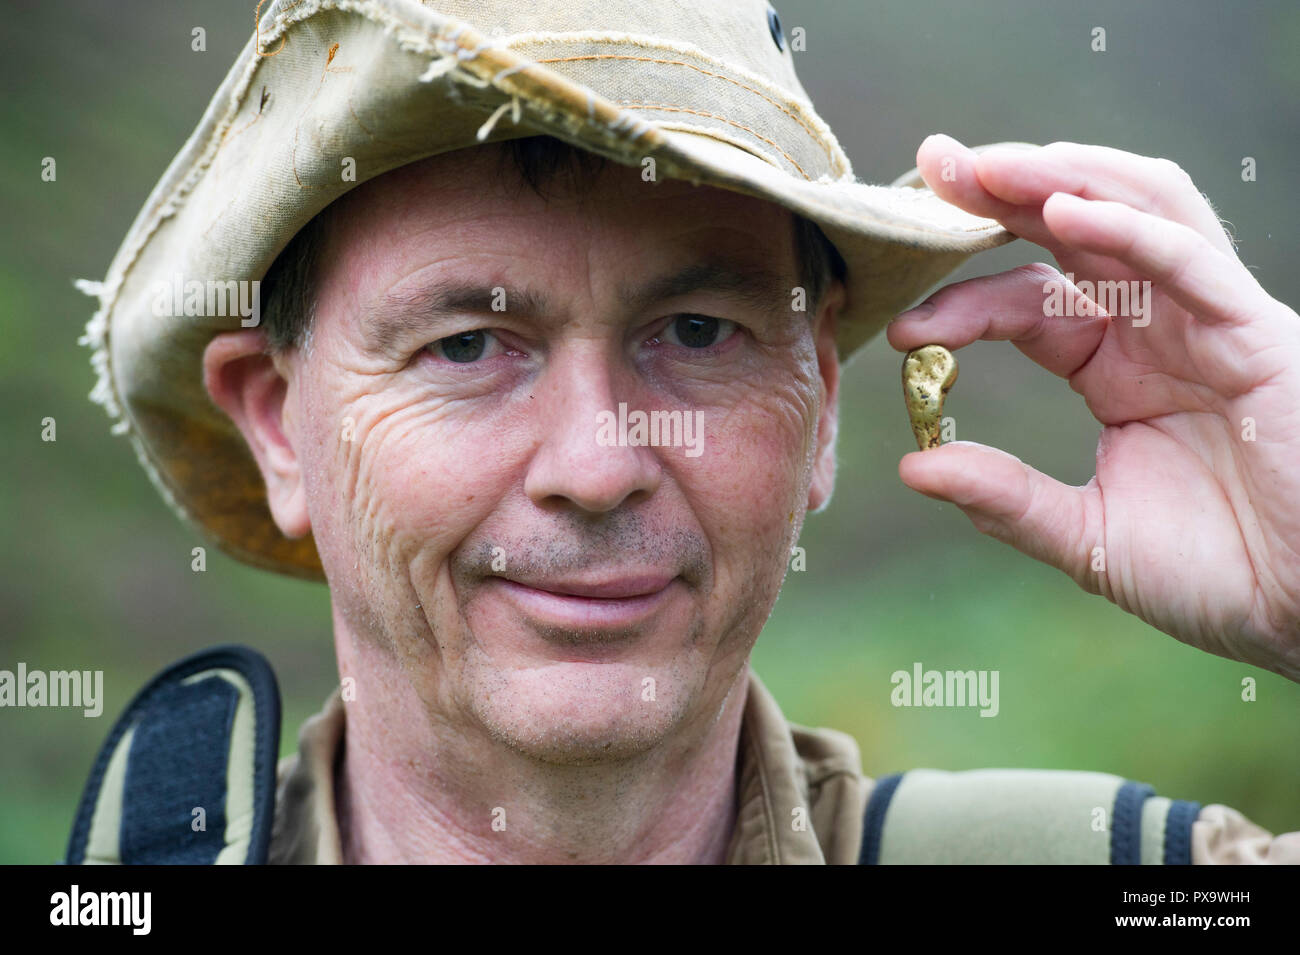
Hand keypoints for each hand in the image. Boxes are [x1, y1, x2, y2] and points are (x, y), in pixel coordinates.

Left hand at [886, 134, 1299, 680]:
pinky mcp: (1256, 336)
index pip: (1026, 302)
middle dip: (1002, 192)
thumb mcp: (1087, 537)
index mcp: (1114, 367)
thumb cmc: (1215, 572)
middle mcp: (1158, 329)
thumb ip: (1006, 499)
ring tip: (986, 165)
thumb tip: (914, 467)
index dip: (961, 302)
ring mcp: (1208, 322)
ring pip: (1136, 214)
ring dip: (1059, 180)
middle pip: (1073, 230)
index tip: (899, 327)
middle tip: (931, 163)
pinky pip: (1191, 261)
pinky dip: (1128, 228)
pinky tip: (1062, 211)